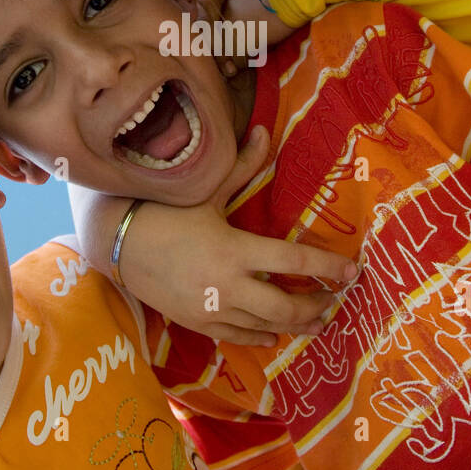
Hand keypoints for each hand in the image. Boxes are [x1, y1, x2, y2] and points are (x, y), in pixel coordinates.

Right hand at [119, 125, 357, 345]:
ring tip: (316, 323)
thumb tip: (265, 131)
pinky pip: (236, 336)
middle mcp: (229, 285)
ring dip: (295, 325)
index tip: (353, 271)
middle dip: (316, 305)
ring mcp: (212, 308)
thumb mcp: (206, 190)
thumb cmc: (163, 212)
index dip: (329, 267)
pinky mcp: (197, 323)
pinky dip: (258, 338)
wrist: (117, 243)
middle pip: (286, 305)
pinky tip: (272, 337)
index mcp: (236, 249)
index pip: (295, 261)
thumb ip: (242, 165)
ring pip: (265, 325)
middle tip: (334, 301)